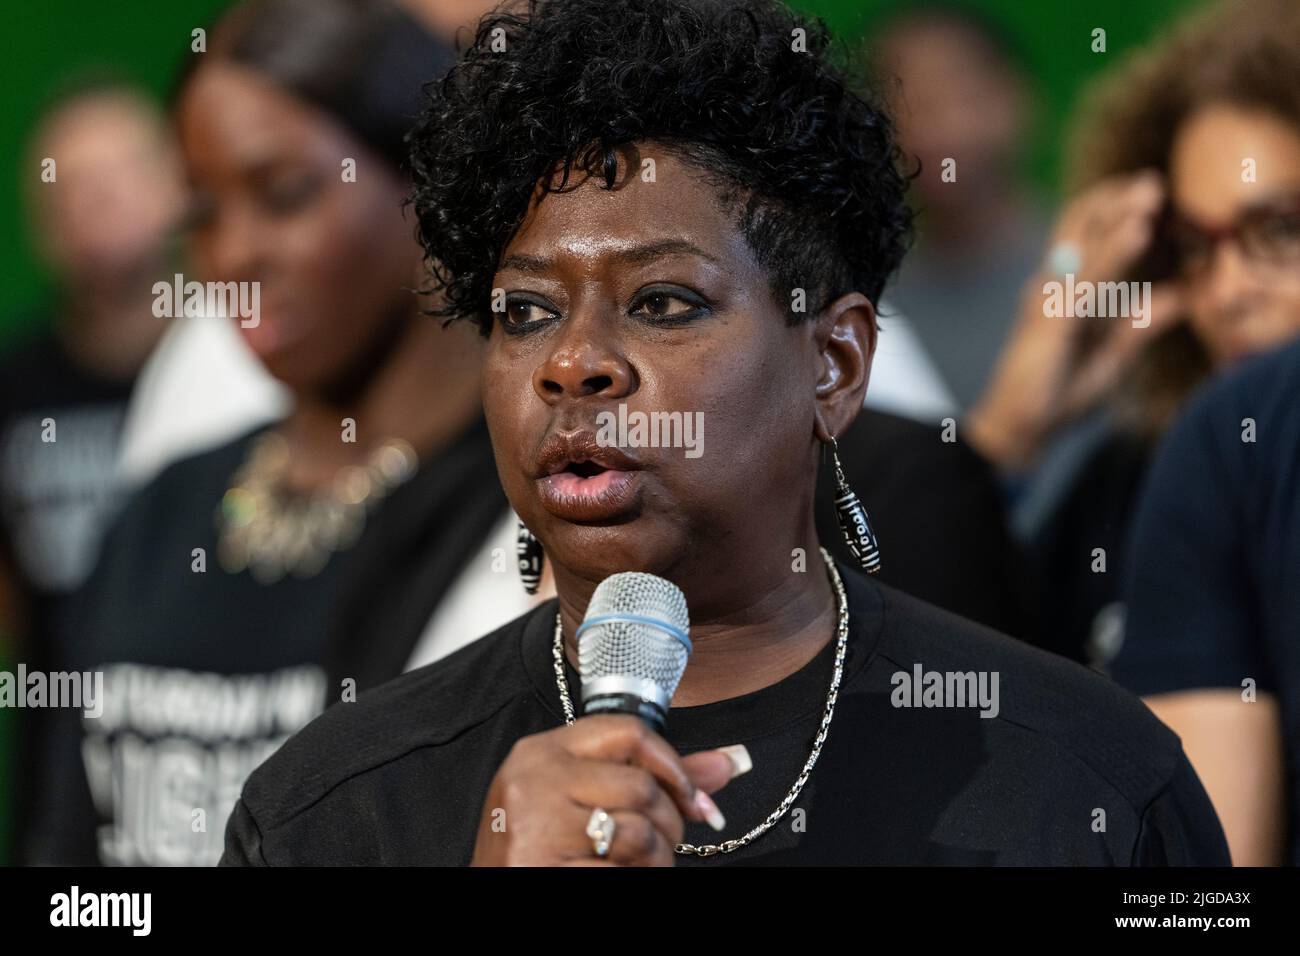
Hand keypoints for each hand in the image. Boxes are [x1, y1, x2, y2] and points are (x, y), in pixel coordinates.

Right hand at [469, 714, 740, 865]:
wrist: (491, 889)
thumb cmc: (541, 846)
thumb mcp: (585, 797)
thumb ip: (652, 777)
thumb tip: (727, 763)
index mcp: (542, 751)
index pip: (629, 732)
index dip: (674, 767)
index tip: (694, 799)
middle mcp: (535, 777)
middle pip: (641, 785)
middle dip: (669, 823)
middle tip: (662, 845)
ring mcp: (537, 822)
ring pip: (638, 832)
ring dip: (656, 859)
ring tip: (638, 866)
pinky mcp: (544, 863)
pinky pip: (622, 869)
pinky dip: (635, 877)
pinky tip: (616, 875)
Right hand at [967, 170, 1182, 468]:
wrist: (1020, 428)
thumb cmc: (1058, 395)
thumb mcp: (1112, 357)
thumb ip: (1142, 325)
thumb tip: (1181, 297)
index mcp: (1065, 292)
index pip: (1086, 236)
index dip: (1117, 210)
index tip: (1153, 197)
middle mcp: (1052, 286)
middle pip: (1079, 226)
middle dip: (1116, 199)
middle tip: (1154, 180)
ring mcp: (1049, 298)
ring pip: (1085, 243)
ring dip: (1119, 213)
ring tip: (1149, 192)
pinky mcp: (1052, 317)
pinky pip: (1088, 277)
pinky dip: (1115, 250)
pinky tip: (1139, 231)